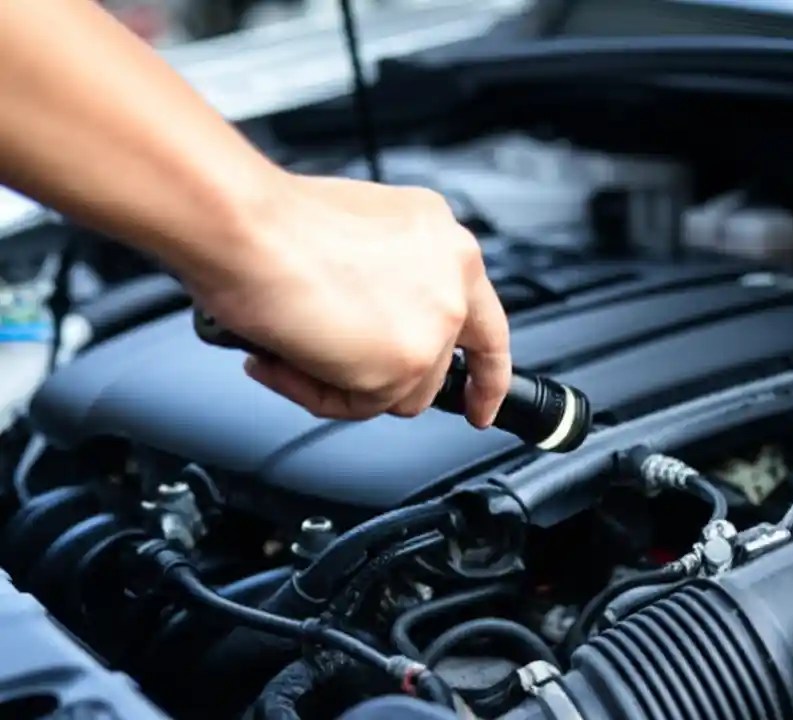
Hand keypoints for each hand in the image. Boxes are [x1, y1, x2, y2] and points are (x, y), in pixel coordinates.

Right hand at [180, 173, 511, 423]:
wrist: (245, 228)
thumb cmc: (275, 222)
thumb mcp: (359, 238)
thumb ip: (387, 282)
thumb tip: (372, 324)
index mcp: (445, 241)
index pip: (484, 317)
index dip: (485, 368)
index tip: (482, 398)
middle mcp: (453, 279)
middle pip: (440, 364)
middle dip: (391, 380)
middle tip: (352, 385)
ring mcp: (436, 324)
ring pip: (402, 393)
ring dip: (344, 383)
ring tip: (291, 352)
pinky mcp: (408, 364)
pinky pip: (362, 406)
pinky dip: (316, 394)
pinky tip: (282, 360)